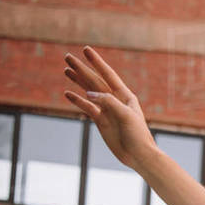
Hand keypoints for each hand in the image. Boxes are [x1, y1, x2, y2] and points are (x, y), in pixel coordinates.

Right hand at [62, 46, 157, 169]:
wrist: (138, 155)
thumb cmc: (138, 135)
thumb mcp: (126, 116)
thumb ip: (109, 102)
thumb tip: (89, 93)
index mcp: (125, 96)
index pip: (108, 75)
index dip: (97, 62)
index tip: (86, 49)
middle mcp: (115, 100)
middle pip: (95, 80)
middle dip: (82, 69)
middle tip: (68, 56)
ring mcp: (107, 110)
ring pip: (89, 92)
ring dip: (78, 81)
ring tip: (66, 70)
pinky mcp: (101, 121)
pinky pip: (87, 108)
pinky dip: (78, 100)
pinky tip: (68, 94)